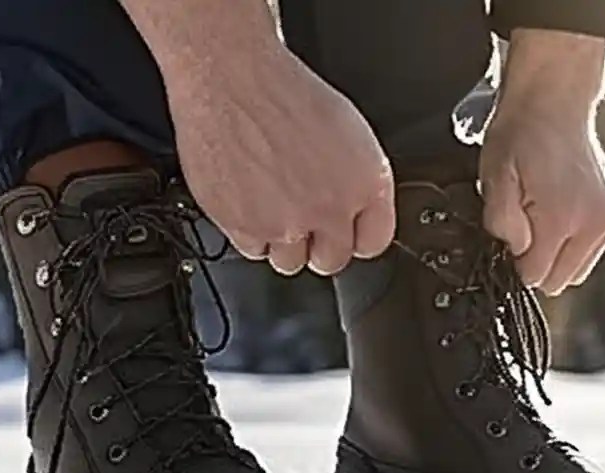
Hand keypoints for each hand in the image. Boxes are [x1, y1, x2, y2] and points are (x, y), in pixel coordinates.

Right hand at [162, 43, 394, 275]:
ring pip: (289, 261)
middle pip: (331, 260)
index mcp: (365, 182)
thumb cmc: (283, 93)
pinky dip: (248, 230)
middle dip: (317, 243)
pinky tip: (247, 198)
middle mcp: (330, 208)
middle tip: (301, 216)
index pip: (373, 241)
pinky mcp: (245, 227)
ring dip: (281, 240)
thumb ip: (354, 181)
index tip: (344, 233)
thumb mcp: (346, 131)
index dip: (355, 236)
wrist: (231, 79)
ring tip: (270, 202)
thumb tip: (352, 212)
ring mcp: (287, 222)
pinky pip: (253, 249)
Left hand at [480, 30, 604, 294]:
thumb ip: (500, 222)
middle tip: (524, 222)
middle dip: (536, 261)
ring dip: (555, 254)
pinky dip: (571, 242)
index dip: (515, 262)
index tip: (509, 234)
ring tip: (542, 214)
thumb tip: (516, 251)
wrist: (553, 103)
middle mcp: (593, 223)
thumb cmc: (520, 137)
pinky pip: (588, 252)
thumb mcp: (494, 177)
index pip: (535, 278)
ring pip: (575, 271)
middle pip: (558, 281)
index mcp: (562, 217)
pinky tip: (558, 211)